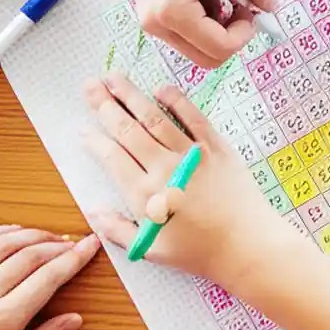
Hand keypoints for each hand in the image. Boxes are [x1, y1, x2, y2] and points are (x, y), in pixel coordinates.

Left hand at [0, 226, 99, 329]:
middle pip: (28, 255)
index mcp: (2, 321)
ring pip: (0, 244)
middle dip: (57, 244)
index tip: (90, 245)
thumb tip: (75, 319)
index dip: (74, 259)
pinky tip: (10, 232)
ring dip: (29, 234)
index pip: (48, 278)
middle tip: (75, 241)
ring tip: (48, 236)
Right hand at [80, 72, 303, 286]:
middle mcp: (164, 168)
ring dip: (132, 95)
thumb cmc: (199, 252)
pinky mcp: (216, 148)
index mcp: (145, 194)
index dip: (94, 140)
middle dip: (106, 106)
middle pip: (128, 130)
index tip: (83, 129)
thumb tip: (92, 212)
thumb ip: (118, 230)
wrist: (246, 245)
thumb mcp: (152, 250)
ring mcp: (190, 155)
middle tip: (91, 85)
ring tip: (115, 77)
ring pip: (155, 118)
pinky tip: (161, 89)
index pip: (111, 157)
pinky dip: (176, 101)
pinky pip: (193, 118)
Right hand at [134, 0, 276, 69]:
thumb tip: (270, 6)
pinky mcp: (155, 15)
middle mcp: (155, 24)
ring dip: (219, 29)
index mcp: (170, 10)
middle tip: (241, 5)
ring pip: (199, 49)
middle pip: (207, 59)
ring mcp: (152, 22)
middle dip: (232, 37)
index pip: (219, 48)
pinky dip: (207, 21)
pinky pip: (189, 35)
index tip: (251, 8)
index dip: (244, 33)